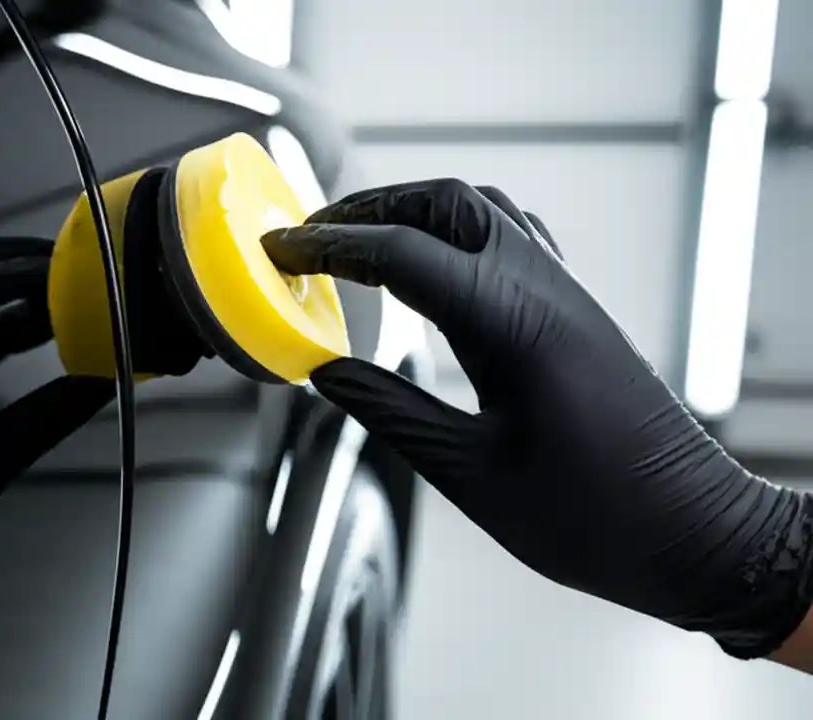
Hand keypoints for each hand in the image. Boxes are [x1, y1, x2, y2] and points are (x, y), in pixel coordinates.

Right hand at [264, 179, 812, 657]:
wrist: (693, 531)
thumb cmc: (592, 517)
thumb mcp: (469, 474)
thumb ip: (390, 412)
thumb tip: (324, 372)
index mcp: (512, 323)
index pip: (401, 254)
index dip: (328, 246)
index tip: (277, 249)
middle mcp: (542, 289)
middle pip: (445, 205)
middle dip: (370, 207)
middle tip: (311, 233)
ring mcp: (565, 293)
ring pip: (481, 212)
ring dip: (414, 212)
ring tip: (359, 239)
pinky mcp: (575, 311)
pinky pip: (510, 237)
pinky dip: (454, 233)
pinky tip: (430, 266)